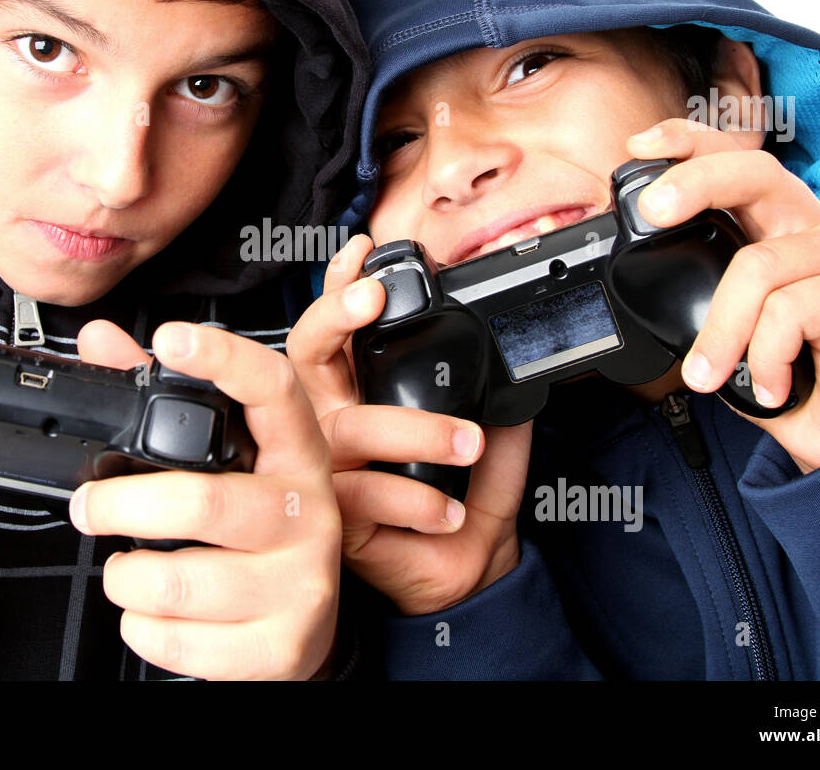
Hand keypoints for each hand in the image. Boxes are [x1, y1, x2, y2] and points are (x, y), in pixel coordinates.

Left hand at [70, 320, 340, 679]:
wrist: (308, 626)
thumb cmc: (259, 529)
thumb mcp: (234, 461)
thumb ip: (164, 396)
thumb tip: (101, 340)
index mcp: (296, 453)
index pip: (273, 390)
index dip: (223, 360)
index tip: (169, 338)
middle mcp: (309, 513)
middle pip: (203, 500)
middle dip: (120, 504)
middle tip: (89, 506)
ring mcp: (302, 583)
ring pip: (179, 581)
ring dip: (126, 576)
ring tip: (125, 569)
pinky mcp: (282, 647)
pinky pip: (181, 642)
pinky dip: (143, 628)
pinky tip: (152, 612)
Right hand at [286, 234, 530, 615]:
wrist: (469, 568)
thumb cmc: (469, 492)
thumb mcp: (492, 425)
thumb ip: (492, 382)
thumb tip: (515, 342)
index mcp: (360, 392)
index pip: (337, 330)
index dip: (339, 285)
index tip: (364, 251)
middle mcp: (334, 422)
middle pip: (305, 355)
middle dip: (333, 315)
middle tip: (373, 298)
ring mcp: (327, 469)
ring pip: (344, 429)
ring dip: (410, 428)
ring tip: (470, 444)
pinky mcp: (334, 518)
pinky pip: (361, 495)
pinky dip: (412, 499)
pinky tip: (449, 510)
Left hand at [627, 119, 819, 471]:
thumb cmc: (781, 365)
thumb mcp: (727, 314)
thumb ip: (696, 282)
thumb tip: (634, 270)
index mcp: (771, 222)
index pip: (732, 161)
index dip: (688, 143)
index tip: (640, 145)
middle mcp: (806, 227)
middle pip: (754, 174)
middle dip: (696, 183)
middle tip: (653, 212)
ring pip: (757, 267)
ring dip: (721, 331)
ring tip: (707, 374)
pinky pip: (788, 314)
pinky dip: (765, 357)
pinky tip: (770, 385)